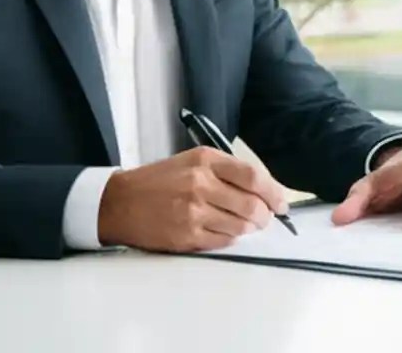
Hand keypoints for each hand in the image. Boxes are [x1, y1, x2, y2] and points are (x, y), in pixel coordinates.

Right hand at [97, 147, 288, 251]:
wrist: (119, 202)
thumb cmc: (158, 181)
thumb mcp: (192, 162)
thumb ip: (226, 171)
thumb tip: (263, 190)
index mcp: (205, 161)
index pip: (253, 176)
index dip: (274, 192)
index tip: (282, 202)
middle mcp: (200, 184)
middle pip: (252, 204)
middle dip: (266, 215)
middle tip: (266, 217)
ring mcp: (193, 212)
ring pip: (241, 226)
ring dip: (250, 228)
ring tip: (247, 225)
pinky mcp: (186, 236)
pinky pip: (224, 240)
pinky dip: (231, 238)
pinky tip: (225, 231)